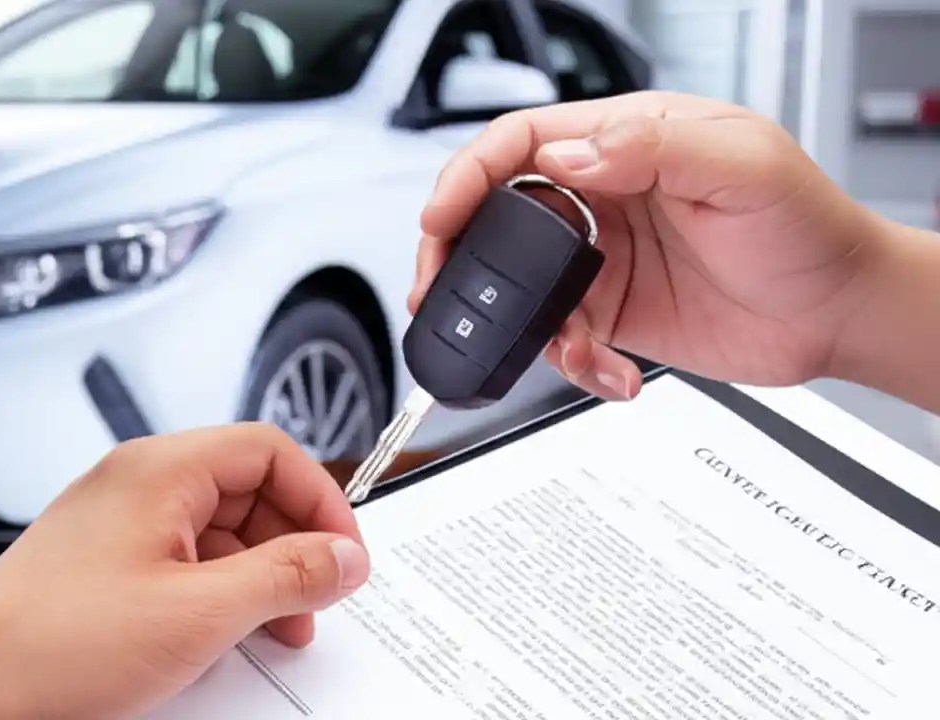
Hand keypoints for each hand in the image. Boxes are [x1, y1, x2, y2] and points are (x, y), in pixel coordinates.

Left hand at [0, 425, 370, 719]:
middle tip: (317, 597)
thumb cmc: (53, 644)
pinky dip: (222, 589)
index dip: (321, 500)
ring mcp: (123, 519)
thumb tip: (344, 557)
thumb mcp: (198, 613)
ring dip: (262, 574)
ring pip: (223, 526)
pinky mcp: (111, 559)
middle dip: (295, 543)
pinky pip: (188, 556)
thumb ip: (285, 578)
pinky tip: (230, 632)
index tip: (344, 555)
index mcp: (162, 470)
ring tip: (278, 627)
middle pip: (251, 487)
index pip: (271, 452)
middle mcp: (141, 482)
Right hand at [412, 91, 891, 400]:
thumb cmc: (808, 227)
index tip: (442, 215)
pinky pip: (561, 338)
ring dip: (520, 324)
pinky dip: (572, 362)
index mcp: (626, 143)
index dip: (467, 175)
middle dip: (460, 253)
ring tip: (560, 344)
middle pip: (498, 213)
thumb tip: (568, 157)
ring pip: (521, 287)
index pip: (520, 143)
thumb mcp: (741, 166)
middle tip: (440, 290)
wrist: (840, 314)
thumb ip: (651, 148)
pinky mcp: (612, 314)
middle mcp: (604, 196)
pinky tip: (608, 367)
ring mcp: (603, 258)